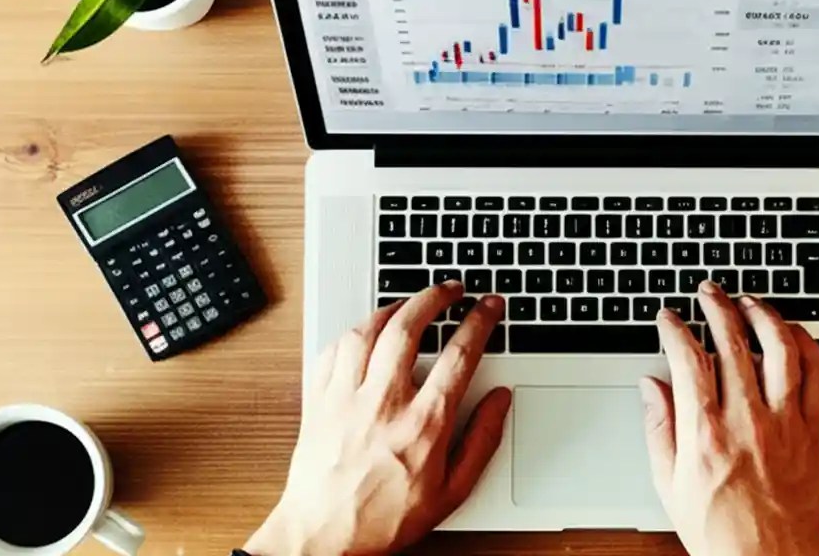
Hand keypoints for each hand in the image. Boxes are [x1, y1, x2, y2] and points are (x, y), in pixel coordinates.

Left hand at [245, 282, 511, 555]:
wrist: (322, 539)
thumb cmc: (384, 520)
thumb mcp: (452, 492)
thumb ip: (482, 440)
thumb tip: (500, 401)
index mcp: (423, 425)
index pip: (459, 355)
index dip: (480, 321)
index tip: (490, 306)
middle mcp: (383, 404)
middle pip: (409, 327)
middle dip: (434, 297)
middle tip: (451, 288)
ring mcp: (346, 400)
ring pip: (367, 331)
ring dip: (392, 308)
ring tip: (410, 303)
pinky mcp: (318, 402)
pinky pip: (333, 350)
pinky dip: (352, 333)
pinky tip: (365, 333)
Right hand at [640, 281, 818, 555]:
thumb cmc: (719, 530)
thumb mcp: (668, 483)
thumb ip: (658, 428)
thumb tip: (651, 387)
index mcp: (705, 431)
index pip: (688, 358)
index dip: (676, 328)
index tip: (669, 317)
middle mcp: (747, 419)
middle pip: (734, 341)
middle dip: (717, 306)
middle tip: (709, 292)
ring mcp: (785, 422)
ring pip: (780, 348)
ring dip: (764, 315)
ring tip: (750, 300)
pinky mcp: (813, 430)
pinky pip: (818, 376)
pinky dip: (809, 346)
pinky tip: (795, 333)